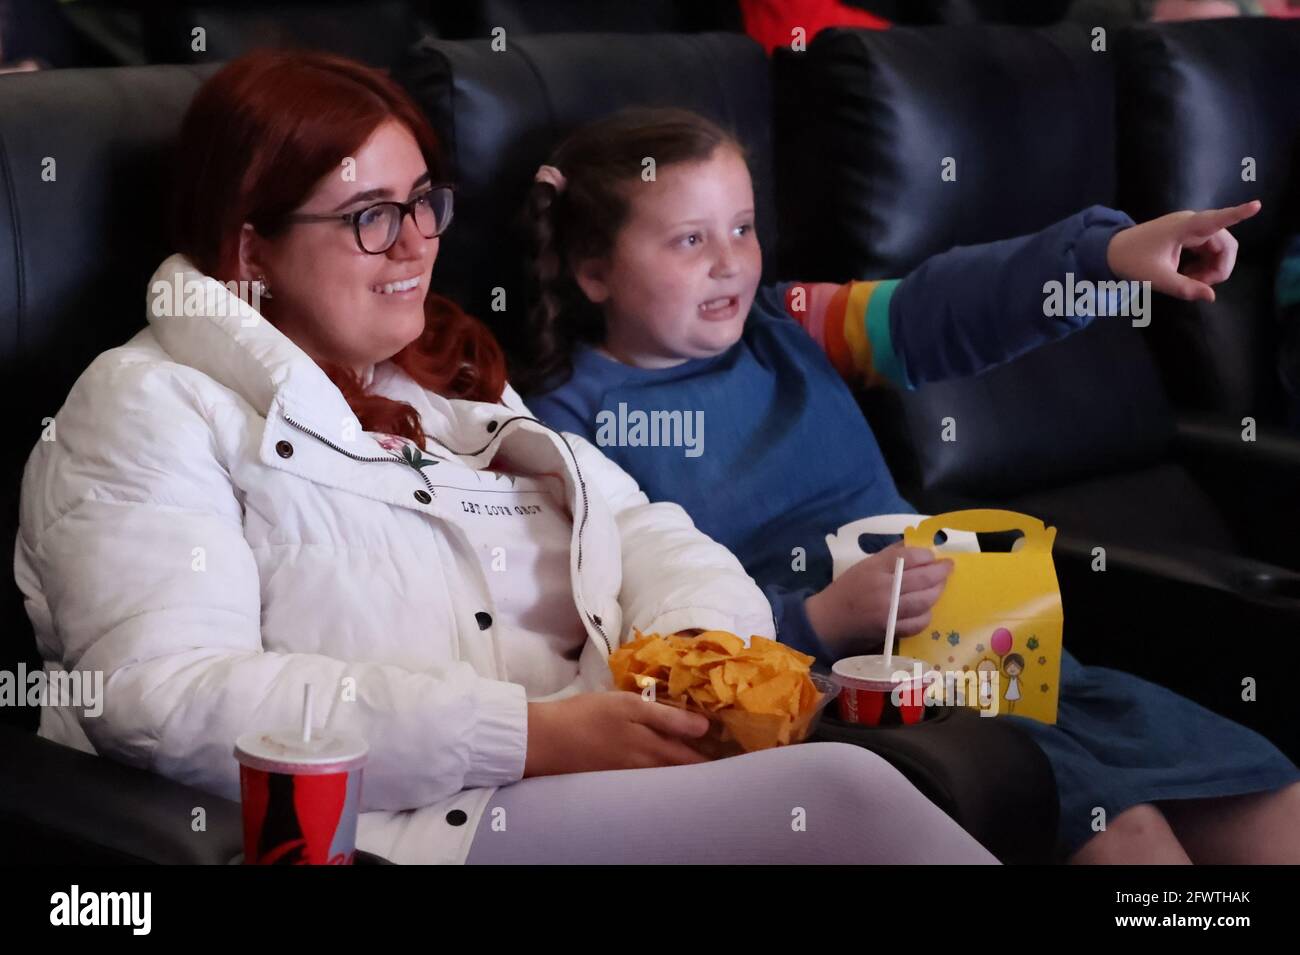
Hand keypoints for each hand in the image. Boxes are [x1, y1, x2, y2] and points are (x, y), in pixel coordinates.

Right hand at [523, 691, 711, 776]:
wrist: (544, 741)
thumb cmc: (587, 716)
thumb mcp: (628, 706)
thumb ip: (667, 717)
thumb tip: (705, 727)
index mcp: (653, 749)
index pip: (694, 758)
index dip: (715, 756)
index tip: (736, 751)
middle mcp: (646, 769)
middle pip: (683, 771)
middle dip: (704, 765)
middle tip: (726, 758)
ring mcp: (630, 777)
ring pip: (666, 776)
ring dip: (685, 770)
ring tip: (703, 762)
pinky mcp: (615, 778)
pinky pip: (648, 779)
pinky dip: (662, 772)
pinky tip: (665, 765)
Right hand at [804, 541, 953, 657]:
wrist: (828, 621)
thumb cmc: (846, 590)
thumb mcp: (864, 566)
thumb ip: (890, 555)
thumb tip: (916, 544)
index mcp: (874, 568)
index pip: (909, 556)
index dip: (927, 555)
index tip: (934, 555)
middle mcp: (883, 588)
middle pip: (922, 578)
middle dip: (941, 572)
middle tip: (948, 567)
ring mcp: (888, 611)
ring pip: (924, 600)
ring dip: (937, 592)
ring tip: (941, 586)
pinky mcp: (891, 630)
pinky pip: (918, 623)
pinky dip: (927, 615)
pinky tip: (927, 609)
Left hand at [1106, 200, 1260, 302]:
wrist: (1111, 251)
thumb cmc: (1131, 261)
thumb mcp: (1157, 278)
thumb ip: (1184, 288)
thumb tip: (1211, 296)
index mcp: (1185, 227)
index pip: (1217, 219)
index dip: (1238, 213)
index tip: (1256, 205)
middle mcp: (1192, 223)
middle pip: (1225, 244)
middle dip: (1219, 268)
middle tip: (1198, 285)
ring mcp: (1191, 228)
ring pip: (1218, 249)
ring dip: (1211, 268)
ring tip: (1188, 281)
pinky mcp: (1188, 234)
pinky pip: (1208, 250)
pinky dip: (1203, 265)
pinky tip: (1187, 275)